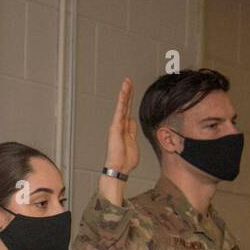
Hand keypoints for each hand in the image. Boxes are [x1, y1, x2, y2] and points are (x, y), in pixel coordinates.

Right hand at [100, 77, 138, 205]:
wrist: (119, 168)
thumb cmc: (125, 160)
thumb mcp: (133, 143)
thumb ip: (133, 132)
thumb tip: (133, 122)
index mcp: (125, 129)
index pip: (128, 111)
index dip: (130, 101)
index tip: (131, 91)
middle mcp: (120, 125)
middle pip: (125, 105)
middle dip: (127, 93)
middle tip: (129, 81)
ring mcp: (117, 125)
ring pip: (122, 106)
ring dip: (124, 93)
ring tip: (127, 82)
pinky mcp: (116, 127)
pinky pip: (120, 111)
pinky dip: (122, 101)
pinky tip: (123, 93)